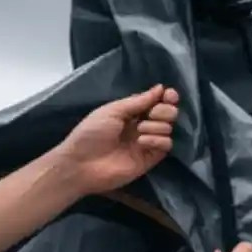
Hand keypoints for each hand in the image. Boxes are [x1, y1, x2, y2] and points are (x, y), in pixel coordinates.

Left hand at [54, 84, 179, 194]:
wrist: (82, 164)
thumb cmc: (91, 133)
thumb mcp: (112, 111)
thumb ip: (138, 101)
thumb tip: (160, 88)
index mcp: (131, 112)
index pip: (156, 102)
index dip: (166, 97)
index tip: (168, 95)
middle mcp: (141, 126)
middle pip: (167, 113)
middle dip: (164, 110)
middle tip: (152, 114)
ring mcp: (147, 143)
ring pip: (168, 128)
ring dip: (156, 126)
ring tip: (139, 132)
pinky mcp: (150, 158)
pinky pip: (166, 145)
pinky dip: (157, 140)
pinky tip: (142, 143)